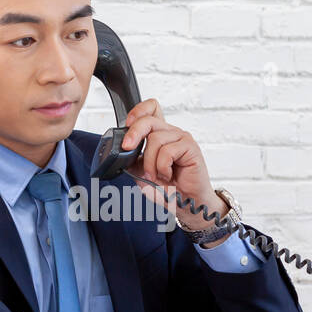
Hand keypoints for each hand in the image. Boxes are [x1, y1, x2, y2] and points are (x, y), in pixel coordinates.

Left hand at [118, 98, 227, 232]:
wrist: (185, 203)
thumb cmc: (168, 187)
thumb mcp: (141, 172)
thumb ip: (132, 159)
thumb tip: (121, 150)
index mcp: (160, 134)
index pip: (151, 108)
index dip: (138, 111)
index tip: (126, 123)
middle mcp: (171, 133)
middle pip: (149, 120)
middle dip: (134, 133)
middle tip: (126, 148)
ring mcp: (181, 138)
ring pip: (155, 139)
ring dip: (150, 162)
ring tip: (155, 175)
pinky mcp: (190, 147)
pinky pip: (167, 151)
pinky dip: (162, 167)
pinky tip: (168, 175)